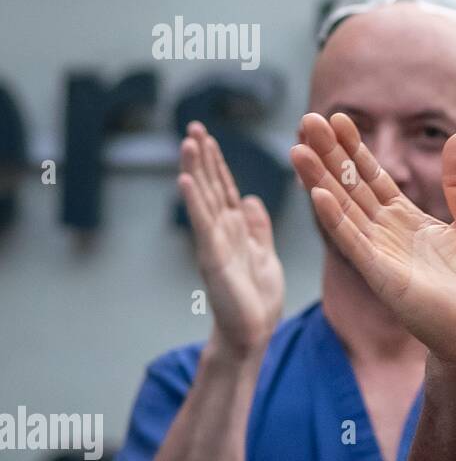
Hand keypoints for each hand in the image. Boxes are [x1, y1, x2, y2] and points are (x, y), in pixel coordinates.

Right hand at [178, 122, 283, 356]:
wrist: (252, 334)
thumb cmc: (257, 298)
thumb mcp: (264, 254)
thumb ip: (257, 228)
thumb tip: (251, 199)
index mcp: (236, 229)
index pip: (225, 188)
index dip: (218, 163)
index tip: (208, 136)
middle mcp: (221, 232)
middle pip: (211, 187)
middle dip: (203, 158)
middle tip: (194, 127)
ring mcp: (215, 244)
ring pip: (204, 200)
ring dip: (196, 171)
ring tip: (188, 143)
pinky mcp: (214, 259)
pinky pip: (203, 226)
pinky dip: (195, 203)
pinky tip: (186, 181)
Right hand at [290, 112, 455, 366]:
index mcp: (410, 222)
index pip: (375, 179)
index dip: (356, 150)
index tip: (338, 118)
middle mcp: (389, 235)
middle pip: (352, 188)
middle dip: (330, 155)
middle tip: (306, 120)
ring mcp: (382, 256)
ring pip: (345, 211)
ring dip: (321, 181)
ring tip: (297, 149)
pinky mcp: (383, 277)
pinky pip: (355, 243)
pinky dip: (336, 219)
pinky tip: (318, 194)